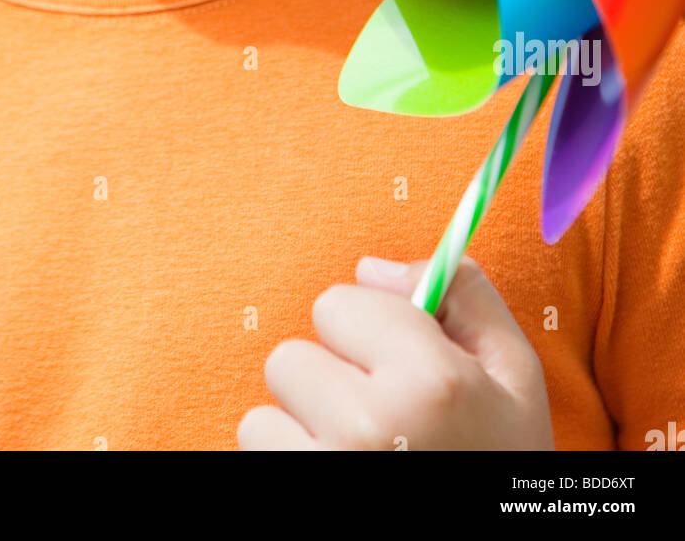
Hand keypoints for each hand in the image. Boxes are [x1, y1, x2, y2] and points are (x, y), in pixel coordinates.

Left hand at [237, 256, 554, 450]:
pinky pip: (257, 455)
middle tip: (378, 421)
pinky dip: (289, 461)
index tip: (396, 368)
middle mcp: (369, 426)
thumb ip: (464, 295)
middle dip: (328, 381)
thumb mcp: (514, 377)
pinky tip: (337, 474)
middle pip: (291, 357)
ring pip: (263, 415)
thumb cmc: (502, 457)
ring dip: (302, 431)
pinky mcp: (299, 503)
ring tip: (357, 455)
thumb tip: (372, 269)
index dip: (365, 331)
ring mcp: (328, 472)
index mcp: (430, 381)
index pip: (335, 303)